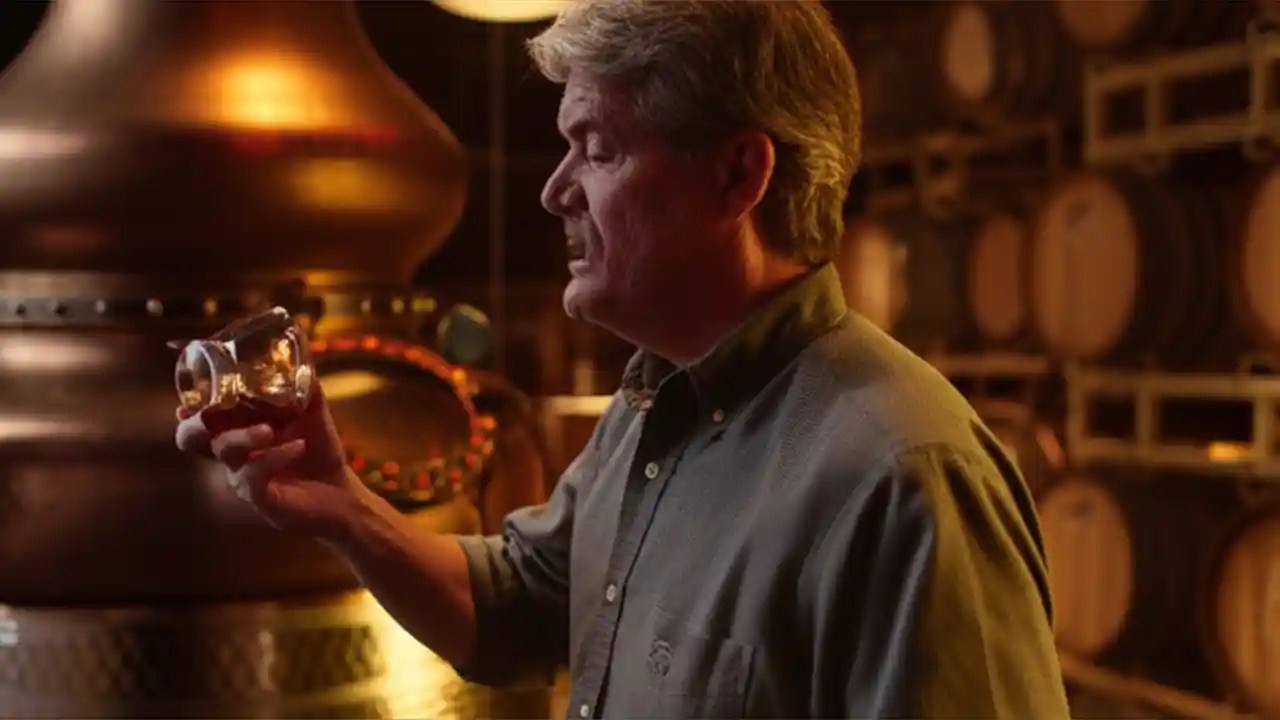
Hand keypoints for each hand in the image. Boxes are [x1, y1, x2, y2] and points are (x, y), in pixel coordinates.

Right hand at [175, 385, 365, 537]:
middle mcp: (233, 452)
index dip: (191, 401)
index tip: (191, 387)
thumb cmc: (319, 449)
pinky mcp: (258, 497)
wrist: (341, 491)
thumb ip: (304, 386)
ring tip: (269, 429)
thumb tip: (302, 358)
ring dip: (244, 436)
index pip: (202, 413)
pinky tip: (297, 446)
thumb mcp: (312, 412)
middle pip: (191, 439)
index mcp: (238, 428)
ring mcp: (242, 476)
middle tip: (209, 412)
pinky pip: (253, 475)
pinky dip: (273, 456)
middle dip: (194, 424)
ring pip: (224, 452)